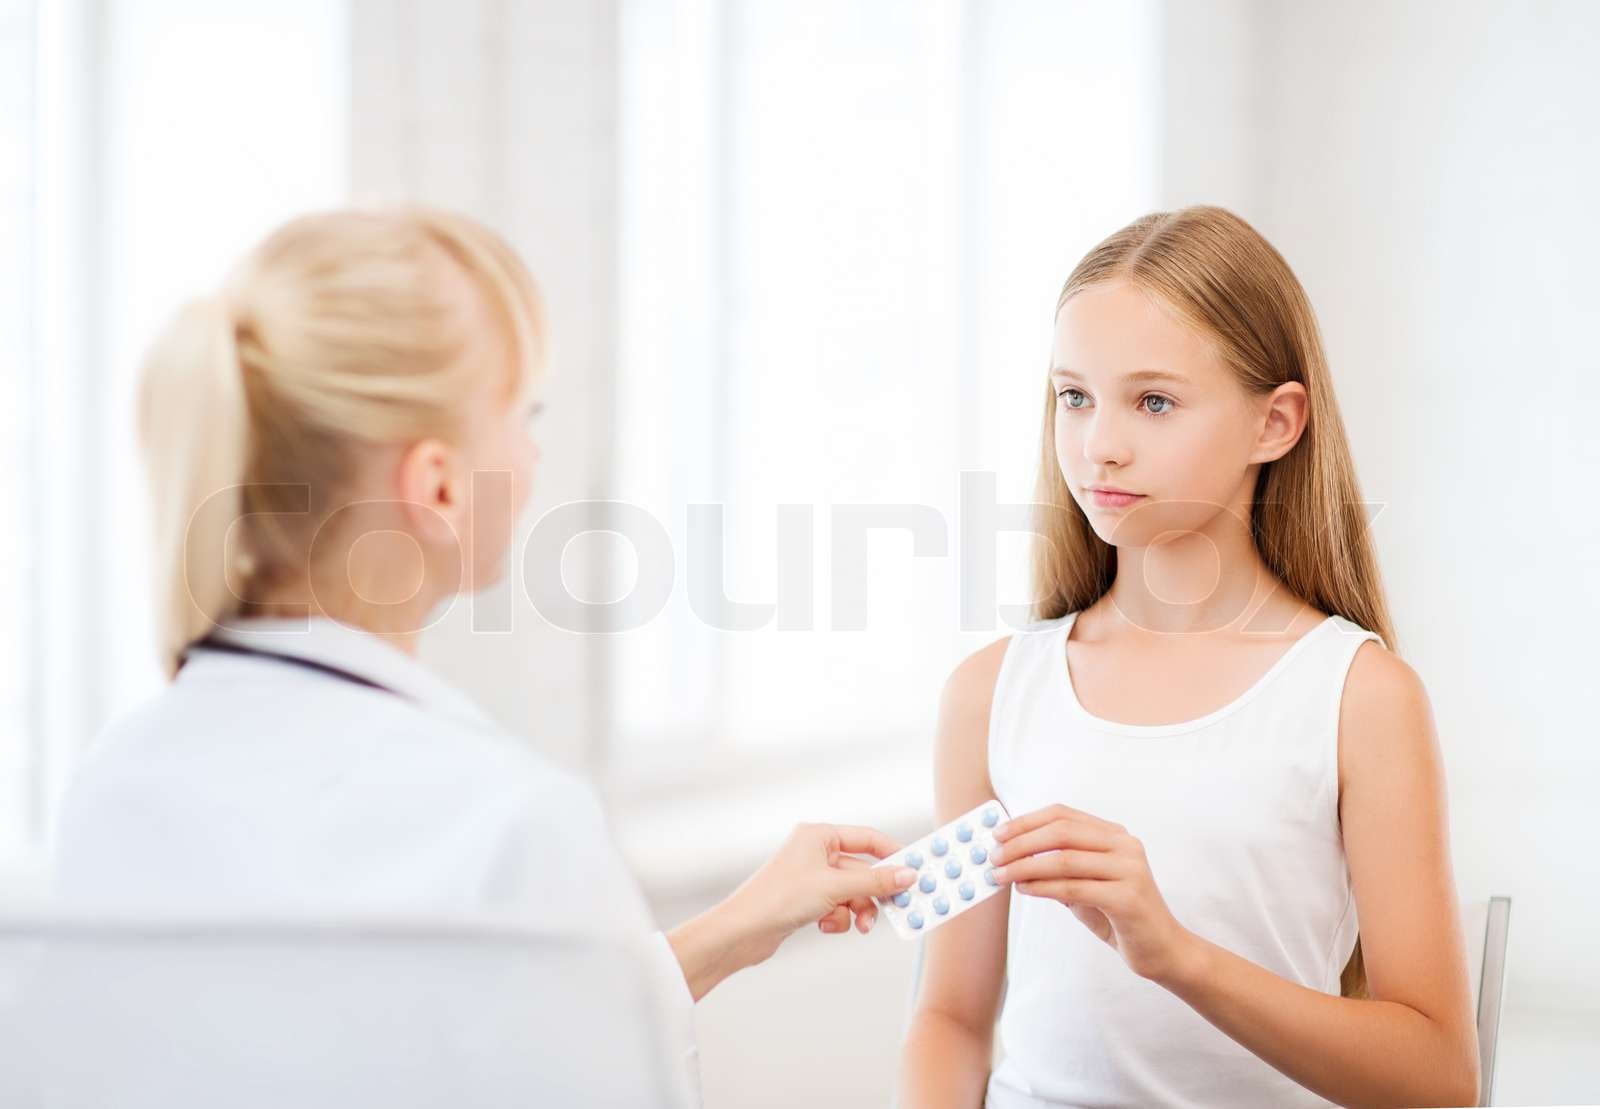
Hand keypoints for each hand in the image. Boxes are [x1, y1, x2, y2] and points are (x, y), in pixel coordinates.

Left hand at [729, 822, 917, 955]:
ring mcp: (810, 877)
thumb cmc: (779, 898)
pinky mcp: (806, 900)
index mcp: (818, 835)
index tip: (914, 871)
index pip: (867, 838)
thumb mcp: (835, 887)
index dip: (893, 854)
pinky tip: (826, 926)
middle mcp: (814, 851)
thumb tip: (907, 875)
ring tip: (859, 926)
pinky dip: (838, 918)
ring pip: (852, 892)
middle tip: (895, 908)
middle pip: (862, 870)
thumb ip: (874, 881)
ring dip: (858, 910)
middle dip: (874, 893)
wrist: (742, 932)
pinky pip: (837, 906)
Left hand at [990, 803, 1196, 983]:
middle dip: (1021, 842)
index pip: (1063, 815)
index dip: (1027, 821)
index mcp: (1115, 836)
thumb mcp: (1085, 885)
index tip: (998, 834)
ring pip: (1065, 859)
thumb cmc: (1119, 917)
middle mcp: (1125, 846)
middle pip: (1062, 832)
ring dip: (1026, 866)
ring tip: (1002, 875)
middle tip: (994, 856)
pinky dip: (1043, 887)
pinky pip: (1074, 887)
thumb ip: (1058, 868)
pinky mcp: (1128, 898)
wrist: (1163, 951)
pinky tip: (1024, 889)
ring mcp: (1130, 870)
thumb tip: (1012, 856)